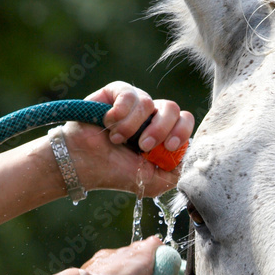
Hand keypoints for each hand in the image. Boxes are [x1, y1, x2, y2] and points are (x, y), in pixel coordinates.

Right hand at [60, 81, 193, 196]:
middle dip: (161, 129)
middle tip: (144, 146)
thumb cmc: (114, 172)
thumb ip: (176, 174)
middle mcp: (151, 116)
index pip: (185, 122)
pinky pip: (130, 93)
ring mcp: (134, 103)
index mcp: (163, 134)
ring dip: (133, 126)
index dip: (182, 132)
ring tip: (118, 140)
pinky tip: (109, 124)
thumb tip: (193, 161)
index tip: (170, 148)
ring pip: (149, 103)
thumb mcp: (152, 182)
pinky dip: (121, 113)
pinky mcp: (116, 92)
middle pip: (173, 109)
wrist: (82, 164)